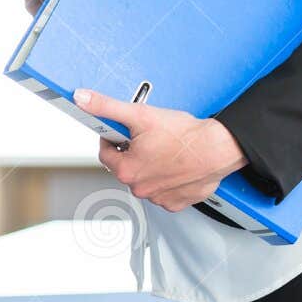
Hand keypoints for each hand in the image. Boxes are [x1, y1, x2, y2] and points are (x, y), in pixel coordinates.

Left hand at [74, 88, 247, 211]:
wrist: (219, 148)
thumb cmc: (185, 136)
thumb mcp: (139, 114)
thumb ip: (106, 107)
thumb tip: (82, 99)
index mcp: (126, 170)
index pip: (106, 152)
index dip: (113, 138)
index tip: (123, 132)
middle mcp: (140, 188)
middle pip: (126, 166)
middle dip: (133, 152)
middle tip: (150, 139)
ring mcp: (158, 197)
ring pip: (145, 178)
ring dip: (150, 166)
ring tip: (165, 151)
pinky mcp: (176, 202)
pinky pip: (164, 191)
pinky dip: (167, 179)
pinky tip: (175, 166)